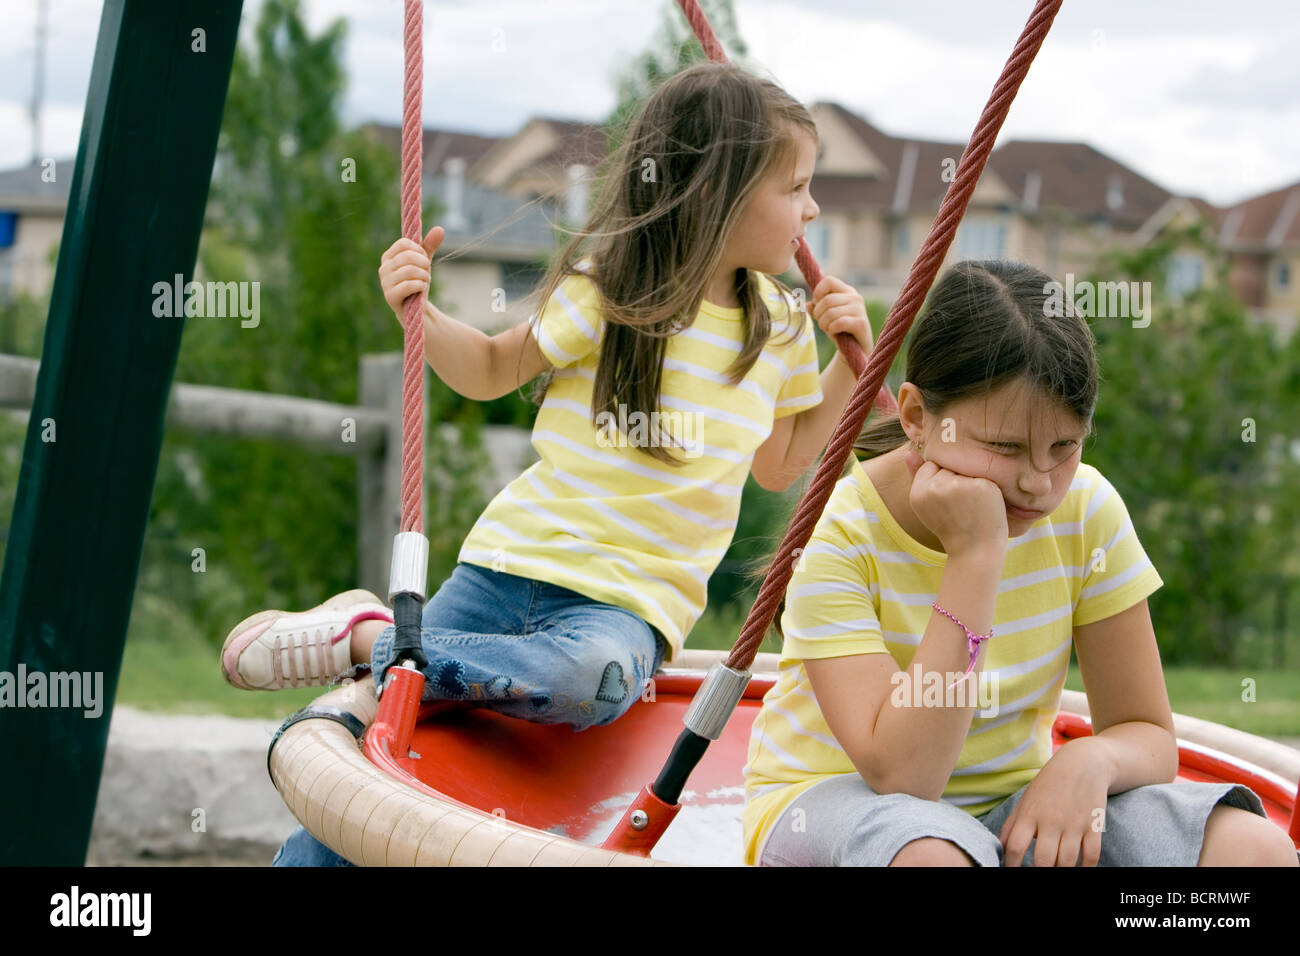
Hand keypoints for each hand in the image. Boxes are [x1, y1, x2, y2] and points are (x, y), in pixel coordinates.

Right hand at [378, 226, 444, 318]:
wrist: (417, 310)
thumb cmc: (417, 283)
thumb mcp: (424, 263)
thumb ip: (429, 246)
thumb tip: (440, 229)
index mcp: (388, 257)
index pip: (404, 243)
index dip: (419, 250)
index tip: (424, 260)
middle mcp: (383, 268)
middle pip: (408, 256)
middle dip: (424, 264)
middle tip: (427, 273)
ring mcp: (385, 282)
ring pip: (411, 270)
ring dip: (424, 276)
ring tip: (424, 282)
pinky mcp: (390, 296)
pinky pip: (410, 285)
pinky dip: (421, 286)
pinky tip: (421, 290)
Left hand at [810, 276, 871, 353]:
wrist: (855, 350)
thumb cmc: (839, 329)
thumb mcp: (824, 316)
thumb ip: (815, 308)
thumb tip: (805, 305)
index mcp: (847, 291)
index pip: (829, 281)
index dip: (818, 292)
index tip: (817, 305)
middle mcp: (855, 297)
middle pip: (827, 299)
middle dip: (818, 313)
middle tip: (821, 322)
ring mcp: (859, 309)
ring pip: (830, 312)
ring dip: (823, 323)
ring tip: (828, 328)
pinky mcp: (861, 323)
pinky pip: (838, 323)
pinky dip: (831, 329)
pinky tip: (834, 332)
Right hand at [903, 447, 1007, 555]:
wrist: (975, 551)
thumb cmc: (952, 527)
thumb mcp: (927, 504)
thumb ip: (917, 477)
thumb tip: (908, 453)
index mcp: (917, 493)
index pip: (930, 466)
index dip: (941, 481)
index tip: (948, 502)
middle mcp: (934, 488)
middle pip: (947, 466)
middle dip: (956, 479)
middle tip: (961, 506)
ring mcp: (957, 486)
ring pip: (964, 468)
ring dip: (971, 481)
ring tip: (972, 505)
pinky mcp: (980, 486)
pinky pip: (983, 474)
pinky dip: (987, 487)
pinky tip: (984, 504)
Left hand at [1000, 739, 1110, 866]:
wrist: (1083, 764)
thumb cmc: (1049, 786)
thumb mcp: (1026, 801)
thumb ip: (1012, 825)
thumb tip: (1002, 849)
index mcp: (1029, 814)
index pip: (1015, 846)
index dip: (1011, 864)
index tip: (1011, 871)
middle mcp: (1051, 820)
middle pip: (1043, 860)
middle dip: (1038, 873)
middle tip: (1036, 874)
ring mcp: (1074, 824)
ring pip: (1066, 862)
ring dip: (1060, 872)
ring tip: (1055, 870)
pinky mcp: (1093, 826)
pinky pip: (1091, 856)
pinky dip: (1086, 868)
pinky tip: (1078, 869)